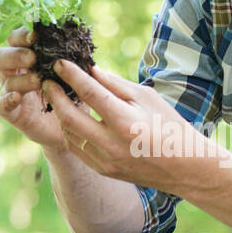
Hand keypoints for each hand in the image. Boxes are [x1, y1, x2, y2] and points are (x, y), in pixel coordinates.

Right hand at [0, 26, 67, 151]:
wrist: (75, 129)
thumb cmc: (74, 95)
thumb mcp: (77, 76)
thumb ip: (75, 60)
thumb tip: (81, 43)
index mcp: (28, 58)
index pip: (16, 39)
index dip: (22, 34)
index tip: (36, 35)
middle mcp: (15, 72)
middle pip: (1, 56)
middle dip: (16, 54)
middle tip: (33, 58)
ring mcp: (10, 92)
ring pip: (5, 80)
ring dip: (22, 78)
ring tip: (39, 80)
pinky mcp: (12, 113)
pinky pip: (0, 105)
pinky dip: (6, 100)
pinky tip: (17, 97)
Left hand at [41, 60, 231, 195]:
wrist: (184, 167)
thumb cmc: (169, 125)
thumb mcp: (147, 98)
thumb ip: (115, 85)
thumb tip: (89, 70)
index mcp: (124, 121)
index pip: (89, 93)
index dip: (71, 75)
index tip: (59, 63)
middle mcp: (111, 143)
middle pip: (69, 117)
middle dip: (55, 96)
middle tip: (48, 81)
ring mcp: (105, 160)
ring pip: (69, 134)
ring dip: (59, 114)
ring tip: (58, 97)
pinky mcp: (103, 169)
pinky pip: (76, 148)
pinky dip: (69, 131)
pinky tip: (69, 118)